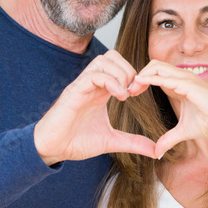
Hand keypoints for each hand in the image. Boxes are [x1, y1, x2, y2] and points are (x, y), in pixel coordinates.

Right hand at [34, 50, 155, 164]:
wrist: (52, 148)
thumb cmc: (76, 141)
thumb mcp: (111, 141)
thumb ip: (133, 143)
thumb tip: (155, 151)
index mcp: (101, 90)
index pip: (119, 66)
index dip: (134, 75)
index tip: (139, 94)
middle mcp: (92, 84)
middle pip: (113, 56)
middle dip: (129, 70)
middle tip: (133, 92)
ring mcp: (82, 85)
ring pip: (104, 60)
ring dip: (120, 74)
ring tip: (124, 95)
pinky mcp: (74, 91)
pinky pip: (94, 74)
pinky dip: (110, 81)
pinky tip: (118, 97)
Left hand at [132, 60, 207, 157]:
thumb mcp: (183, 132)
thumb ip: (168, 140)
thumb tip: (157, 153)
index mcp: (179, 84)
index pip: (156, 73)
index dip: (142, 80)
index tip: (132, 93)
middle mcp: (181, 78)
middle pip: (154, 65)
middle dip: (139, 74)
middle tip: (128, 89)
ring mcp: (184, 78)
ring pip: (156, 66)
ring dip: (141, 75)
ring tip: (131, 88)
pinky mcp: (187, 84)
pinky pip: (164, 77)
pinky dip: (149, 79)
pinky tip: (139, 85)